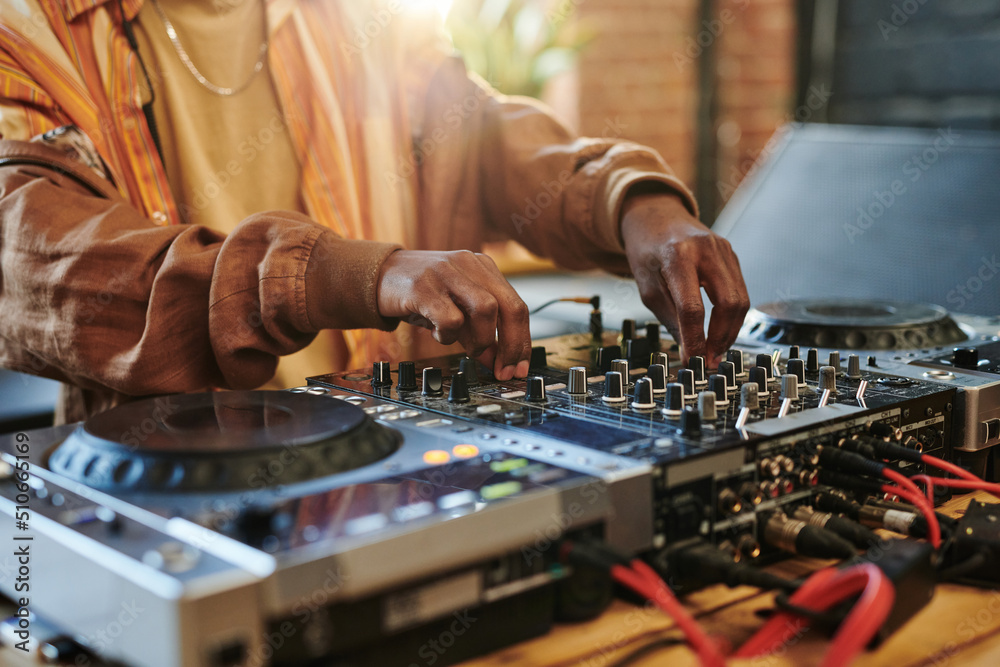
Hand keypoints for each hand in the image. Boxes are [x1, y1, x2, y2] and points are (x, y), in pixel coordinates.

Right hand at [376, 249, 530, 380]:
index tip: (519, 367)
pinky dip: (448, 336)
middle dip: (511, 345)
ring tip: (467, 347)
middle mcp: (469, 265)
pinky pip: (450, 318)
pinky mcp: (423, 286)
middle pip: (509, 307)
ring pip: (486, 310)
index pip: (517, 306)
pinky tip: (438, 334)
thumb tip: (499, 361)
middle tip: (502, 369)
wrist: (378, 274)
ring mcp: (447, 272)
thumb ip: (478, 331)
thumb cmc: (421, 292)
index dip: (522, 341)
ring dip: (481, 340)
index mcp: (483, 268)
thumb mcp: (455, 308)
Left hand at [621, 191, 749, 365]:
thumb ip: (669, 317)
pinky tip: (720, 330)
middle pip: (728, 303)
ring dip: (730, 330)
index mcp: (678, 255)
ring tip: (715, 350)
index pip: (692, 307)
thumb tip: (689, 350)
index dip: (695, 338)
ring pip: (740, 299)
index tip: (693, 360)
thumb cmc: (647, 250)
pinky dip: (732, 315)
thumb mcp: (646, 286)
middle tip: (710, 360)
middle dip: (721, 338)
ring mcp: (724, 250)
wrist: (656, 216)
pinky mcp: (732, 255)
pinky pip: (739, 291)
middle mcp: (707, 249)